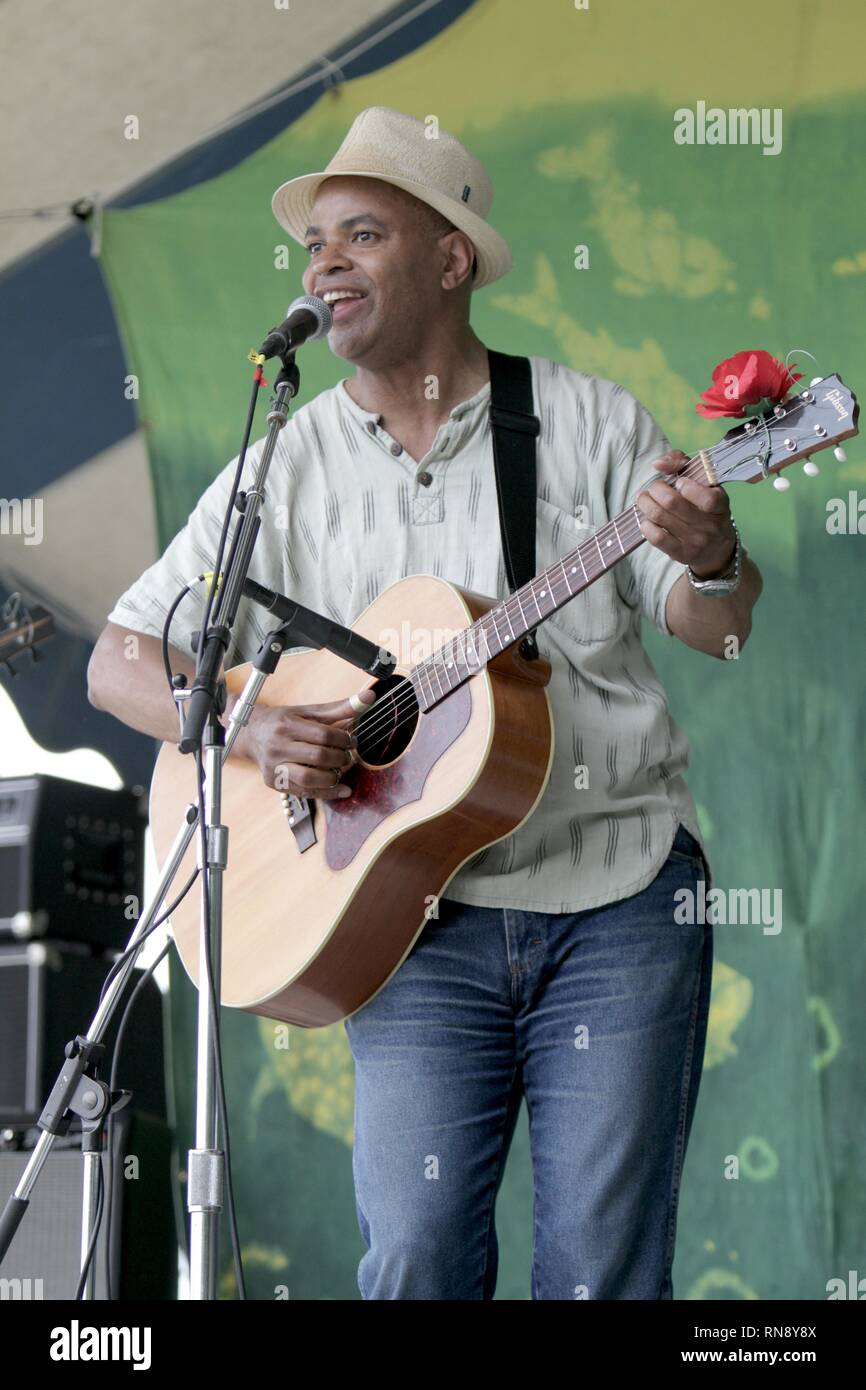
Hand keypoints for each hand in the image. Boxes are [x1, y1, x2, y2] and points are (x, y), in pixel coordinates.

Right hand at [232, 690, 375, 798]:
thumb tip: (369, 697)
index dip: (344, 740)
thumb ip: (339, 708)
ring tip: (339, 770)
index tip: (351, 741)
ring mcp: (274, 767)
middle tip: (347, 756)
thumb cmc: (283, 722)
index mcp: (287, 725)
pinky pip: (304, 793)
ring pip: (309, 779)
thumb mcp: (308, 712)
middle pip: (318, 757)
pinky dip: (326, 794)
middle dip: (340, 758)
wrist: (251, 735)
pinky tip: (341, 789)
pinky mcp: (274, 783)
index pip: (323, 735)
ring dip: (333, 777)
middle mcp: (278, 747)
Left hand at [635, 450, 736, 578]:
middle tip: (653, 488)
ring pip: (660, 517)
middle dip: (655, 489)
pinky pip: (657, 538)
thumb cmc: (706, 508)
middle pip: (672, 503)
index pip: (707, 498)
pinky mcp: (682, 554)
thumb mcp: (705, 483)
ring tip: (644, 499)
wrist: (717, 548)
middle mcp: (710, 525)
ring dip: (645, 503)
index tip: (678, 482)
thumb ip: (683, 464)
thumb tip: (658, 463)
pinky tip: (646, 520)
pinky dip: (646, 525)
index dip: (686, 486)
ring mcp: (696, 541)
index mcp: (720, 505)